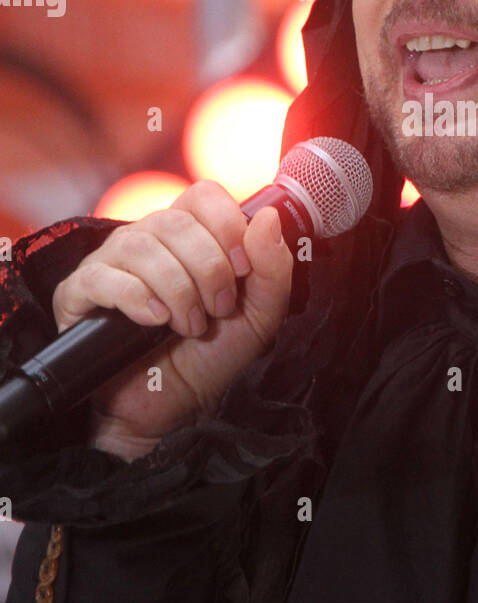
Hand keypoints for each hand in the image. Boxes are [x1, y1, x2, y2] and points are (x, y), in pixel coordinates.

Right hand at [51, 181, 292, 457]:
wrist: (174, 407)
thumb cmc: (212, 355)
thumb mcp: (260, 315)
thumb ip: (273, 267)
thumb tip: (267, 215)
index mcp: (190, 233)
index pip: (204, 195)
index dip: (227, 227)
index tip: (242, 270)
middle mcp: (148, 238)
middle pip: (175, 221)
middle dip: (208, 270)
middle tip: (218, 310)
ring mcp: (110, 262)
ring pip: (139, 246)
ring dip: (177, 290)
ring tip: (189, 325)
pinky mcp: (79, 294)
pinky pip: (101, 277)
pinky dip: (136, 298)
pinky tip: (154, 321)